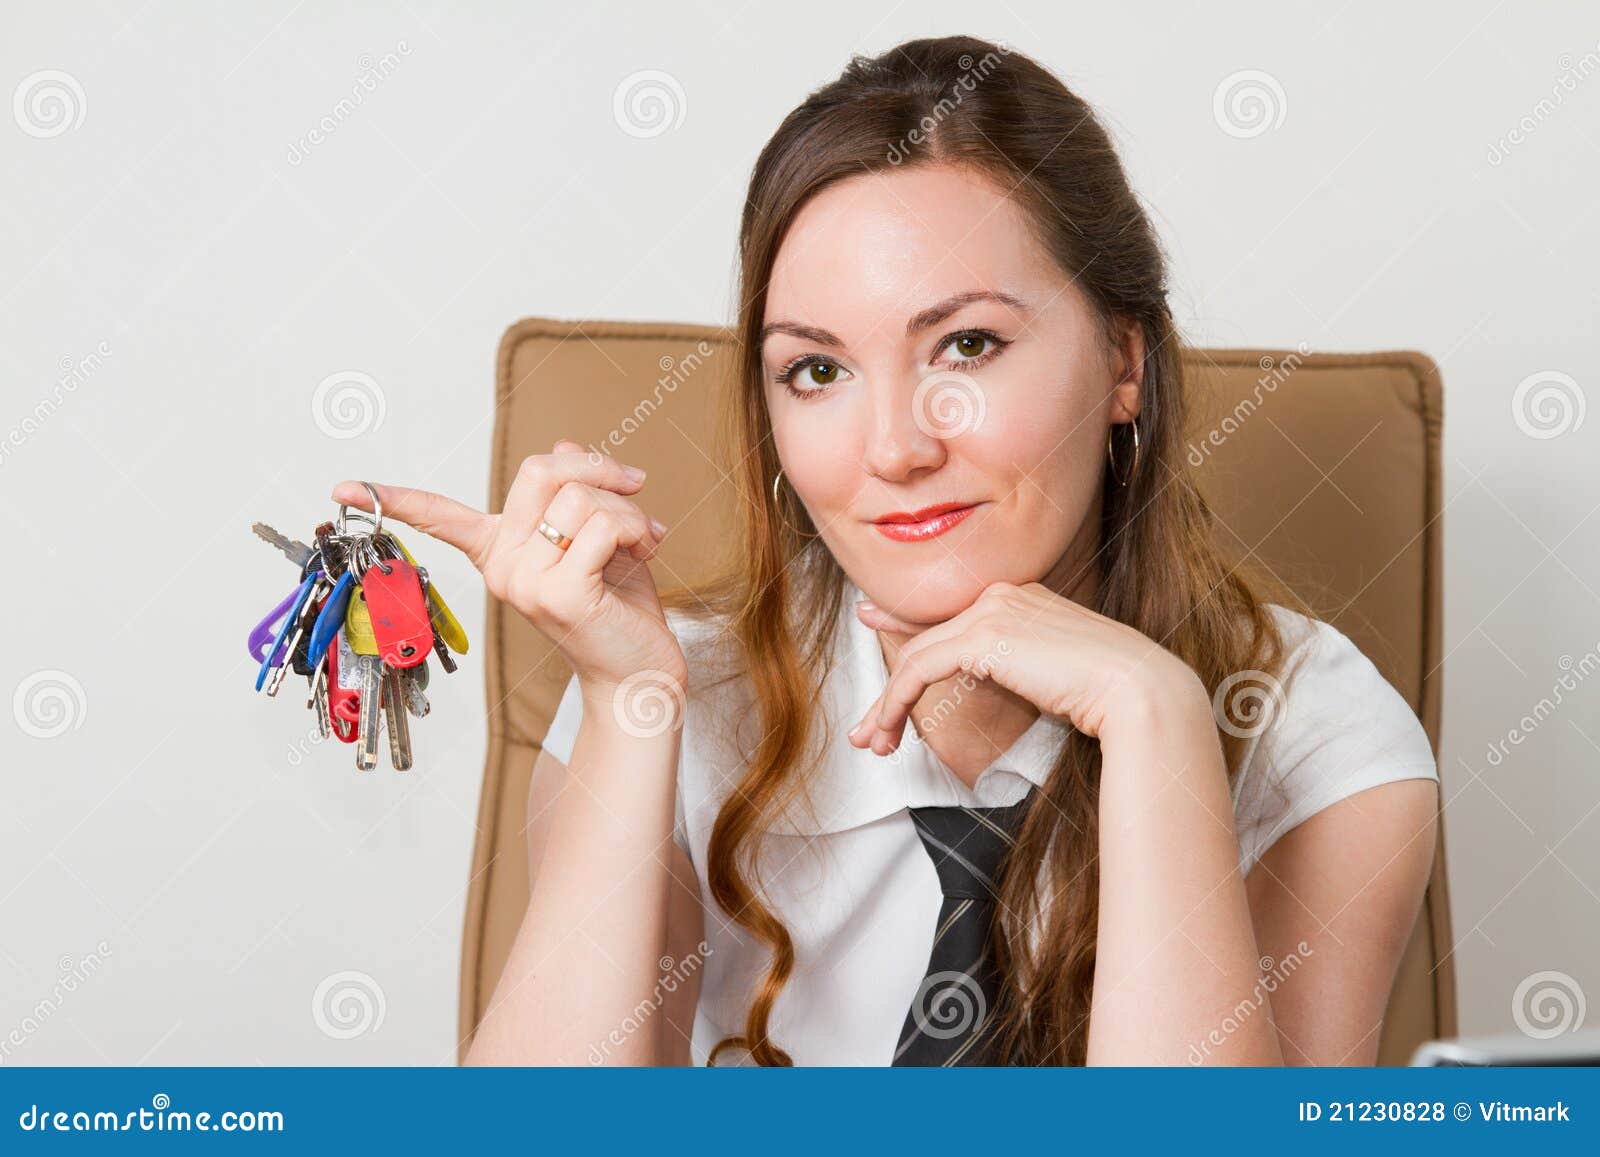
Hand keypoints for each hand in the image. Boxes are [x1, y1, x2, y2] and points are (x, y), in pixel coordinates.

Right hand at [331, 440, 686, 693]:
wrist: (640, 667)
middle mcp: (502, 566)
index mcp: (498, 550)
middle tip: (633, 485)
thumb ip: (575, 490)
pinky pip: (601, 526)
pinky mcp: (558, 595)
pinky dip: (637, 528)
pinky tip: (647, 550)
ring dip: (629, 508)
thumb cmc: (619, 603)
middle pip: (539, 470)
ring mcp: (525, 582)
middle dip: (598, 468)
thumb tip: (565, 445)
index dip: (394, 496)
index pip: (438, 516)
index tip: (342, 487)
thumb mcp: (597, 534)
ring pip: (579, 497)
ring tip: (643, 537)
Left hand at [847, 581, 1205, 752]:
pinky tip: (890, 731)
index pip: (950, 616)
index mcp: (1021, 595)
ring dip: (887, 705)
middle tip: (867, 730)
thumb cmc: (1110, 692)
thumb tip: (993, 674)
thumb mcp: (1053, 673)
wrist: (1137, 690)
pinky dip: (897, 702)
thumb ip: (1019, 666)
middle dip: (890, 689)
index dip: (904, 626)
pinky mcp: (983, 636)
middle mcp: (1001, 594)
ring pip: (916, 657)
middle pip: (926, 640)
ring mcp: (992, 611)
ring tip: (872, 743)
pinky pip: (921, 670)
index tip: (872, 625)